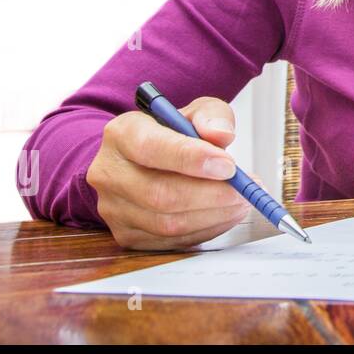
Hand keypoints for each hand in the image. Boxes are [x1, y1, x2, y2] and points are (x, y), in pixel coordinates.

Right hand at [85, 97, 249, 249]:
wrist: (146, 161)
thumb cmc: (173, 135)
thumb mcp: (196, 112)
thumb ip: (212, 116)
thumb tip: (221, 135)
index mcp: (122, 133)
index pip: (151, 148)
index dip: (192, 159)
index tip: (229, 166)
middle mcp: (109, 172)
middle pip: (159, 193)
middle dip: (211, 195)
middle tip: (244, 190)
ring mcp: (114, 208)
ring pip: (166, 223)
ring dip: (213, 216)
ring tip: (240, 201)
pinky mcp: (126, 235)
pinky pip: (171, 241)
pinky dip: (205, 230)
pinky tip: (224, 215)